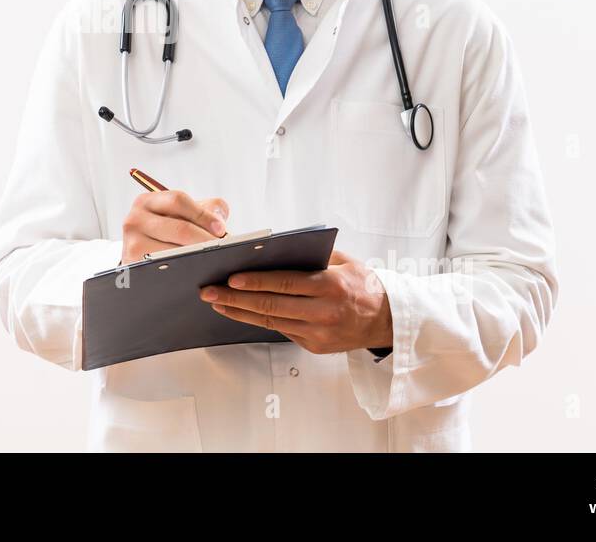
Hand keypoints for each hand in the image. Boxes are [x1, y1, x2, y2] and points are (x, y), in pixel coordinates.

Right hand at [121, 191, 228, 265]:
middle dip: (205, 240)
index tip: (221, 230)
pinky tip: (196, 273)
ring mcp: (132, 244)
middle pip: (179, 228)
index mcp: (147, 201)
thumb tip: (220, 223)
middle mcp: (135, 219)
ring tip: (214, 261)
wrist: (145, 258)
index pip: (178, 200)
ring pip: (173, 252)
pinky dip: (183, 271)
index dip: (203, 214)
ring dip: (197, 258)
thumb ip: (207, 209)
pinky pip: (165, 270)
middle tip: (224, 249)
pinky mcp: (134, 266)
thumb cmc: (170, 233)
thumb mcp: (183, 215)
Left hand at [197, 248, 392, 353]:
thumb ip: (312, 256)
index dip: (255, 282)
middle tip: (209, 292)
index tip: (230, 278)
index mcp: (330, 286)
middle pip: (270, 306)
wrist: (387, 320)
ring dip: (239, 313)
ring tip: (216, 303)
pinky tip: (240, 312)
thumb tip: (272, 249)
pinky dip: (258, 321)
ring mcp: (318, 334)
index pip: (284, 283)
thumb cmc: (363, 284)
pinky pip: (281, 330)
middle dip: (235, 299)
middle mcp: (323, 313)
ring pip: (271, 322)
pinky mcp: (315, 347)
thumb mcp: (344, 261)